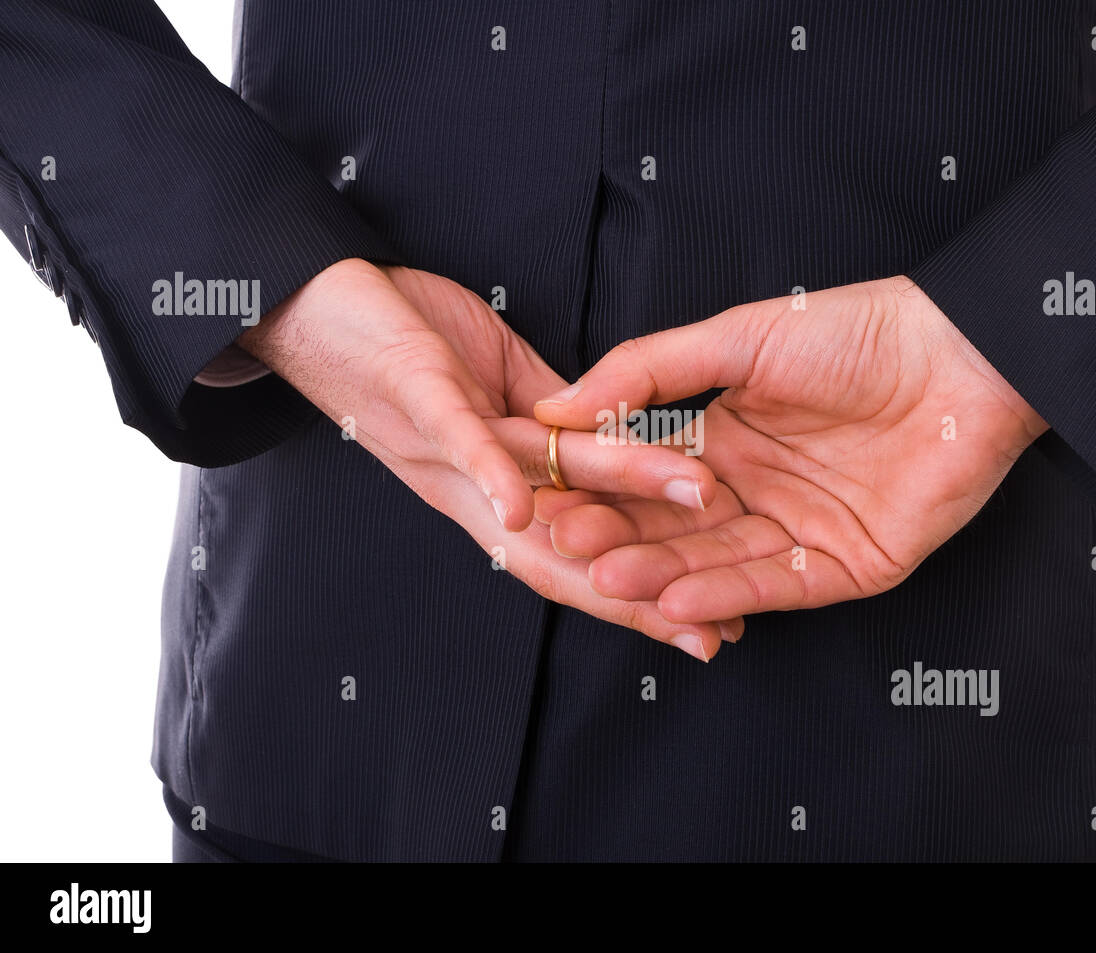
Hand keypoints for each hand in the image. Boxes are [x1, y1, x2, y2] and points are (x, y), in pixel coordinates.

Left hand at [239, 258, 734, 658]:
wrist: (313, 308)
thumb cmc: (412, 343)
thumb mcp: (503, 386)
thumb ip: (557, 425)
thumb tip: (617, 444)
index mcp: (503, 488)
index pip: (590, 549)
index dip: (650, 587)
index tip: (717, 620)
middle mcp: (477, 492)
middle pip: (567, 558)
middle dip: (643, 594)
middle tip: (715, 628)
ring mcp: (447, 452)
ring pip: (540, 497)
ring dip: (608, 520)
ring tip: (679, 532)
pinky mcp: (420, 399)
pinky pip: (459, 446)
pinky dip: (493, 479)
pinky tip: (529, 509)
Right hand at [533, 276, 1047, 626]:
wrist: (960, 352)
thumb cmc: (855, 332)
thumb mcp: (737, 340)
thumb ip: (649, 373)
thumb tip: (560, 405)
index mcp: (724, 443)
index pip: (646, 479)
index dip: (600, 490)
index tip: (548, 497)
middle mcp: (754, 493)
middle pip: (674, 529)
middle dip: (621, 538)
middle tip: (568, 546)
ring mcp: (797, 533)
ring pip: (717, 564)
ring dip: (662, 574)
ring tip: (609, 577)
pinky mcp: (844, 567)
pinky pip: (775, 586)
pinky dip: (727, 594)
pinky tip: (677, 596)